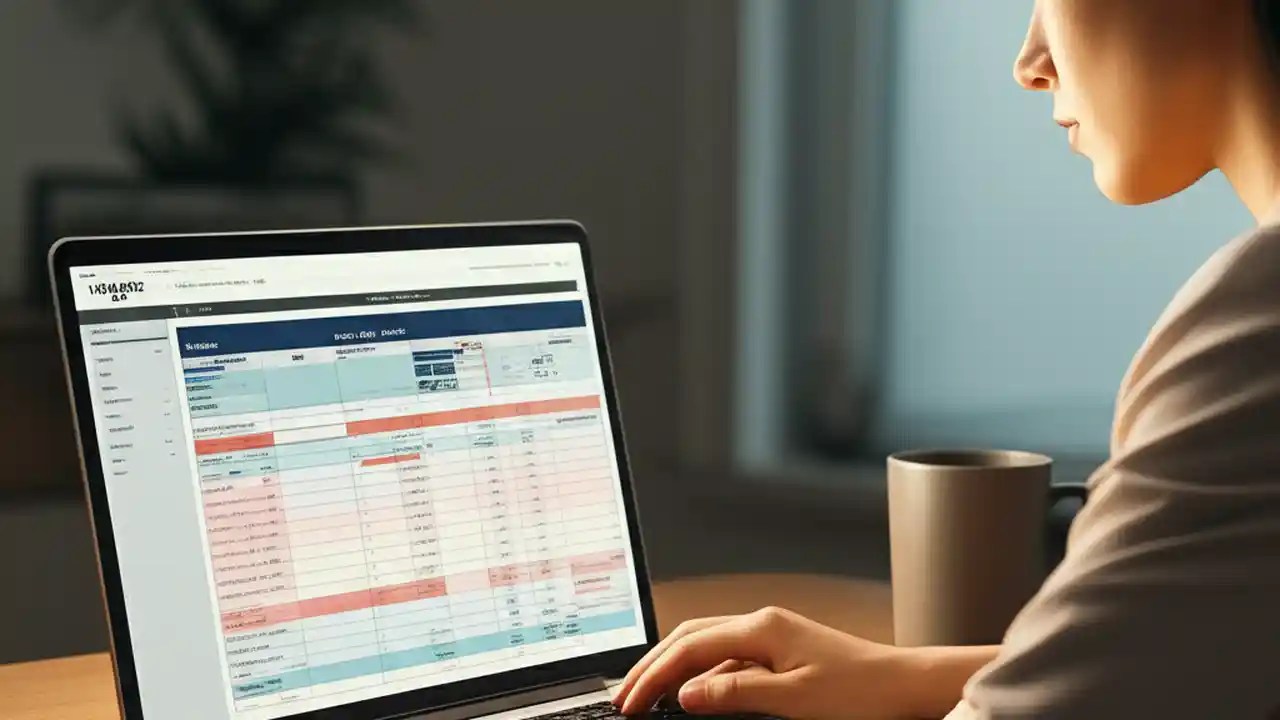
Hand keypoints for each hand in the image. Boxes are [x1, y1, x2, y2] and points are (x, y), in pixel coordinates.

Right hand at [611, 607, 917, 719]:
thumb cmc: (861, 691)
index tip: (630, 702)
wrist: (904, 686)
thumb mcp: (793, 699)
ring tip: (647, 693)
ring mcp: (770, 635)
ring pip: (704, 643)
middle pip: (688, 637)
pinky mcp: (779, 650)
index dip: (654, 676)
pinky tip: (692, 692)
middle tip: (625, 697)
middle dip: (652, 666)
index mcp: (761, 628)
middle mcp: (762, 623)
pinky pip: (725, 655)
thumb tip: (687, 693)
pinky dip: (699, 672)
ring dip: (673, 667)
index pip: (689, 648)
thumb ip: (735, 692)